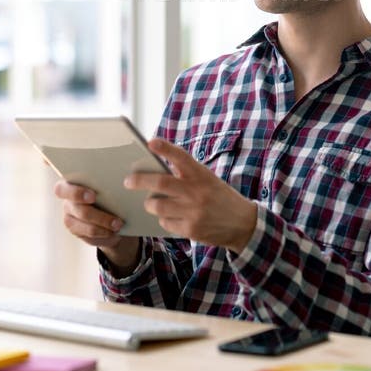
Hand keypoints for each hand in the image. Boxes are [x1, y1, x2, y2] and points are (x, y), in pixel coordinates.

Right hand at [53, 180, 140, 272]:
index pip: (61, 189)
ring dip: (104, 225)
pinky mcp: (78, 232)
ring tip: (119, 225)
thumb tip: (124, 178)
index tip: (93, 196)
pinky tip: (115, 232)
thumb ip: (106, 179)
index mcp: (69, 184)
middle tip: (115, 219)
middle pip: (77, 210)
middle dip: (97, 215)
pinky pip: (90, 235)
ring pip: (85, 226)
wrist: (108, 210)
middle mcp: (67, 202)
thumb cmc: (107, 189)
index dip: (76, 193)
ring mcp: (70, 218)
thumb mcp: (106, 182)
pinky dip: (104, 233)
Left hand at [124, 138, 257, 253]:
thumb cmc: (220, 197)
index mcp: (201, 174)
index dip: (164, 148)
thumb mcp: (208, 179)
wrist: (243, 223)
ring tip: (151, 201)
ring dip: (150, 203)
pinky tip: (171, 217)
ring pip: (157, 205)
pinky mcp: (191, 229)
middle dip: (139, 180)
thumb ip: (186, 173)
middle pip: (160, 182)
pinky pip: (165, 222)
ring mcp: (193, 211)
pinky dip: (164, 219)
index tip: (150, 142)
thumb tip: (155, 168)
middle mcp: (197, 191)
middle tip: (128, 180)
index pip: (180, 156)